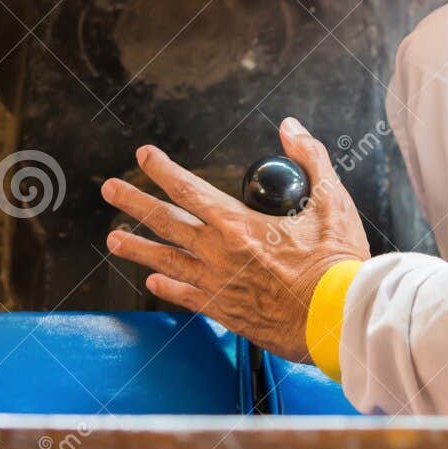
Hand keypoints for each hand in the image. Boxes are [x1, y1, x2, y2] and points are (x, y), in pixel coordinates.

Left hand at [101, 117, 368, 360]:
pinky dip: (167, 288)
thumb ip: (310, 159)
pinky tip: (153, 282)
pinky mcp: (225, 312)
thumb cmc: (336, 263)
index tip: (144, 155)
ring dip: (138, 248)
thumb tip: (290, 128)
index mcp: (238, 225)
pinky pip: (186, 297)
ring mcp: (218, 285)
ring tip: (114, 239)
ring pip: (166, 262)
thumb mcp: (330, 201)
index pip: (188, 189)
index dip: (162, 170)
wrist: (338, 320)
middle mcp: (218, 254)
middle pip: (165, 223)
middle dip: (133, 203)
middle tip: (109, 189)